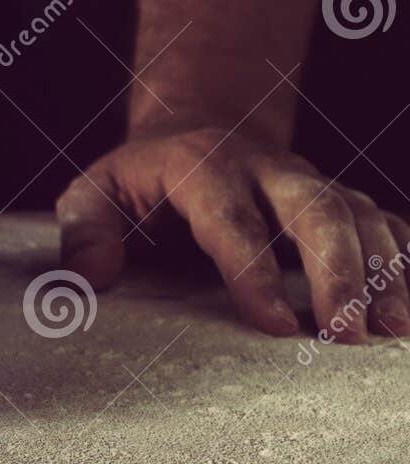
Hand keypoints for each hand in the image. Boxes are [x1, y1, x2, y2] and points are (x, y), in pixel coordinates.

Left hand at [55, 124, 409, 340]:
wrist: (194, 129)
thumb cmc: (139, 179)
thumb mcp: (93, 192)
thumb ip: (84, 230)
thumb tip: (91, 276)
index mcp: (202, 167)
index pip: (232, 220)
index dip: (254, 272)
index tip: (276, 325)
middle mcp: (268, 169)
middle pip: (316, 210)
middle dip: (338, 271)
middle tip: (346, 334)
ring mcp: (310, 181)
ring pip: (360, 216)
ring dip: (382, 271)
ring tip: (391, 330)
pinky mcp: (339, 199)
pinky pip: (385, 222)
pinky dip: (403, 261)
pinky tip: (406, 307)